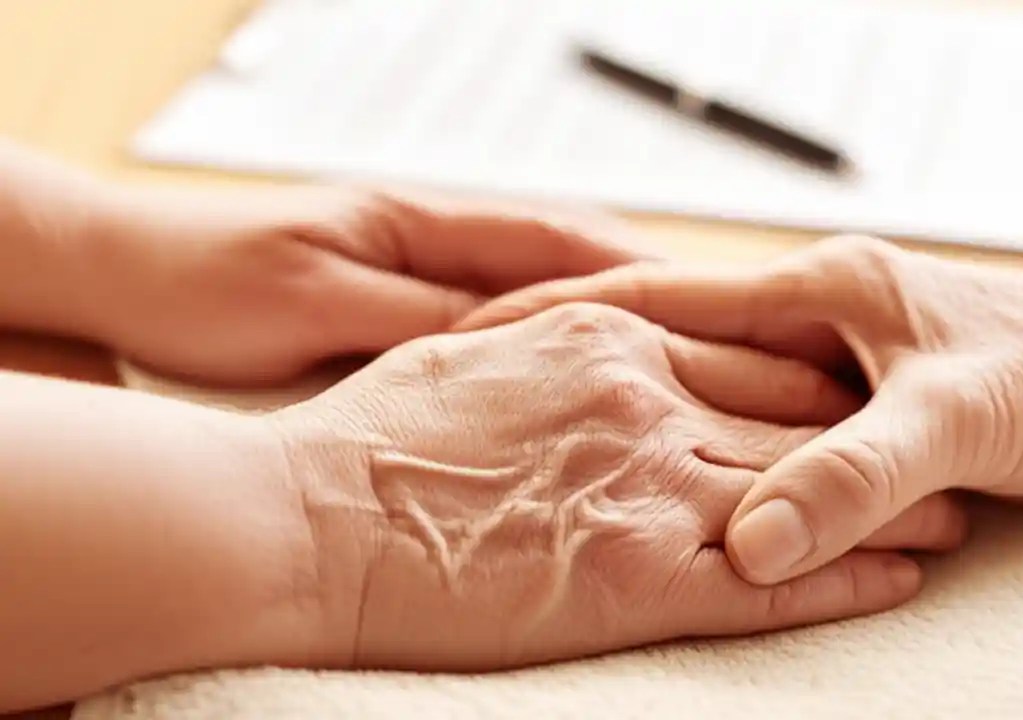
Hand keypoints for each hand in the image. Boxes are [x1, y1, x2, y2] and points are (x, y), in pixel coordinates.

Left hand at [86, 185, 644, 384]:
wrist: (126, 276)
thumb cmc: (202, 284)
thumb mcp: (319, 307)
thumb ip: (420, 318)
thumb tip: (522, 333)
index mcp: (413, 222)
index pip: (549, 234)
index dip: (629, 268)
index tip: (695, 299)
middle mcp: (423, 237)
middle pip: (557, 253)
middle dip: (634, 287)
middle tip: (707, 329)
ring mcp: (410, 267)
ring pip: (527, 287)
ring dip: (593, 314)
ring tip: (661, 355)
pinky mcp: (390, 302)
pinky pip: (485, 318)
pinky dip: (537, 337)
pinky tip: (563, 372)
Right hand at [268, 303, 965, 669]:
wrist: (301, 523)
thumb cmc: (366, 442)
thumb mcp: (468, 352)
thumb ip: (548, 344)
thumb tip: (589, 345)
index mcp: (604, 341)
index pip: (745, 343)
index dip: (817, 367)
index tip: (865, 379)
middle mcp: (643, 401)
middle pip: (794, 413)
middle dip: (873, 432)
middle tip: (941, 448)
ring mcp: (648, 488)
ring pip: (805, 492)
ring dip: (888, 505)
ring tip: (956, 518)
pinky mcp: (639, 578)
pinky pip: (771, 578)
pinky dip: (846, 577)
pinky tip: (901, 577)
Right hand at [460, 236, 1022, 583]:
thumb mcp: (955, 421)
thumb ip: (852, 474)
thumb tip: (755, 542)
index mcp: (825, 292)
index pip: (673, 298)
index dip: (583, 317)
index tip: (498, 341)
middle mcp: (825, 326)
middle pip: (686, 355)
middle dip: (607, 384)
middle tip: (521, 425)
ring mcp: (845, 377)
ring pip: (730, 411)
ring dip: (673, 441)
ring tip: (586, 475)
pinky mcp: (875, 425)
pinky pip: (791, 456)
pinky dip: (754, 483)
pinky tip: (714, 516)